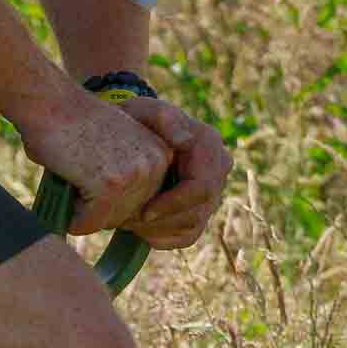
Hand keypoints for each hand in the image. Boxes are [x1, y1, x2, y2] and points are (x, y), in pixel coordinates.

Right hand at [21, 90, 171, 235]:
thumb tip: (125, 218)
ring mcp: (134, 175)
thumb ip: (131, 175)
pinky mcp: (110, 186)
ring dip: (85, 213)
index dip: (115, 200)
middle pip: (129, 215)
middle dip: (100, 209)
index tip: (95, 179)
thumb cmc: (74, 125)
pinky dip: (73, 219)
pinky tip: (67, 193)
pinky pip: (90, 223)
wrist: (51, 103)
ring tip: (72, 181)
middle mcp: (156, 164)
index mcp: (162, 154)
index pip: (145, 202)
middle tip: (78, 182)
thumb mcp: (120, 148)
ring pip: (109, 221)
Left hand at [122, 96, 234, 249]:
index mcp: (210, 147)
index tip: (143, 211)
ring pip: (191, 226)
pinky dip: (161, 237)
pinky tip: (139, 227)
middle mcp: (218, 171)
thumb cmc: (137, 120)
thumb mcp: (145, 110)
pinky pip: (186, 236)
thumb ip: (164, 118)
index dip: (173, 204)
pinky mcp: (201, 210)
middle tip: (127, 220)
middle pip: (197, 212)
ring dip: (158, 230)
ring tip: (127, 220)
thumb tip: (186, 141)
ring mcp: (212, 193)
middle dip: (161, 221)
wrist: (135, 132)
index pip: (201, 187)